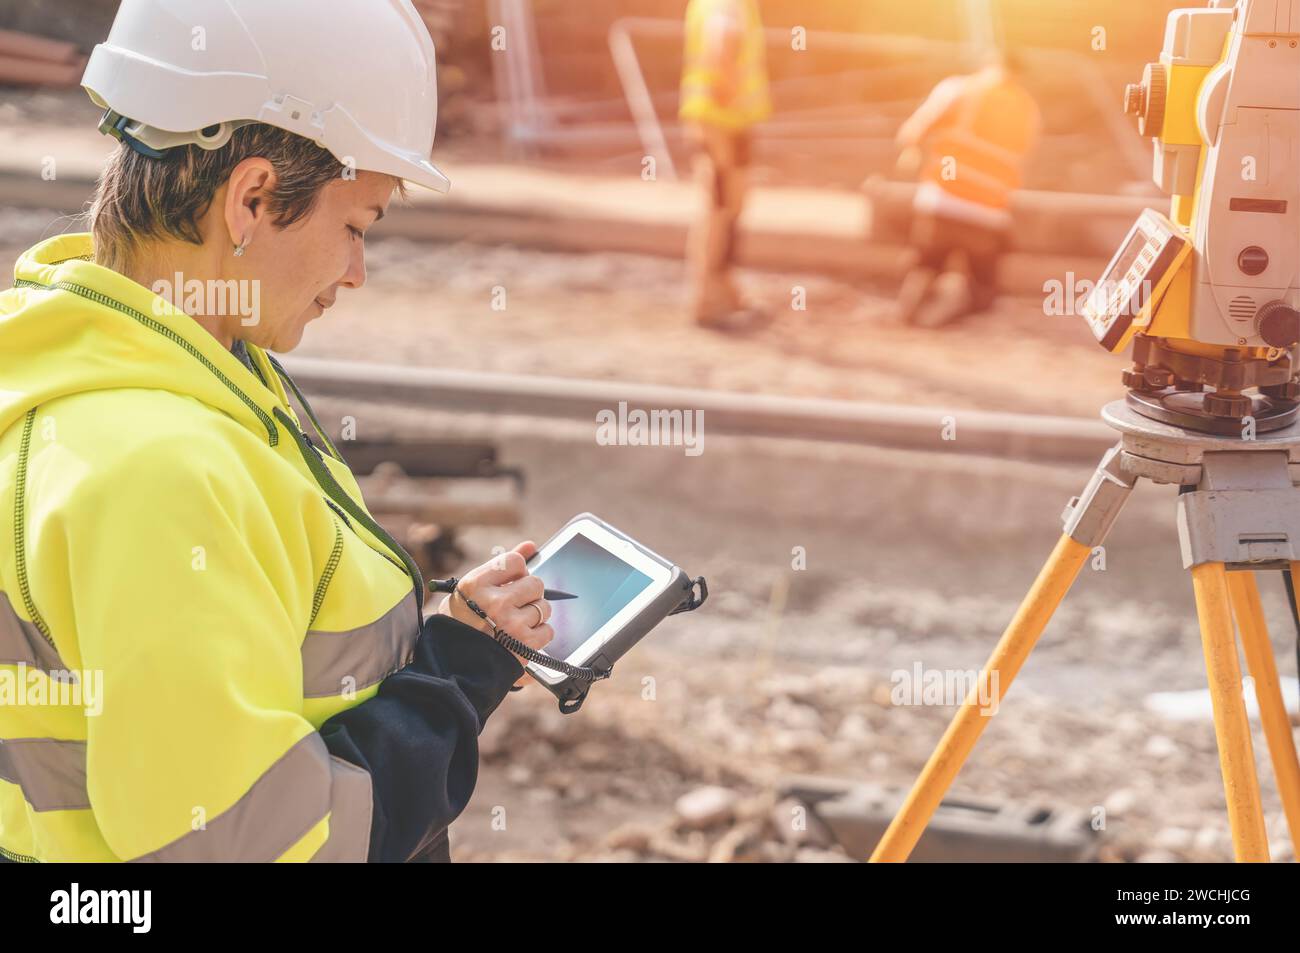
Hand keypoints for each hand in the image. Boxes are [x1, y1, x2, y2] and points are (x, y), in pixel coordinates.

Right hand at [436, 541, 553, 672]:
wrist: (452, 665)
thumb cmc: (462, 622)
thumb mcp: (472, 590)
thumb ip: (503, 566)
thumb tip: (531, 545)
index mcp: (477, 584)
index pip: (515, 561)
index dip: (517, 571)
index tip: (510, 582)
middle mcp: (495, 602)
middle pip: (535, 583)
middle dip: (528, 594)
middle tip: (514, 605)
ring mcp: (511, 624)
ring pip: (544, 607)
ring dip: (534, 615)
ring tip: (514, 624)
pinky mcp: (524, 645)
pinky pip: (548, 630)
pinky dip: (538, 635)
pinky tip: (521, 638)